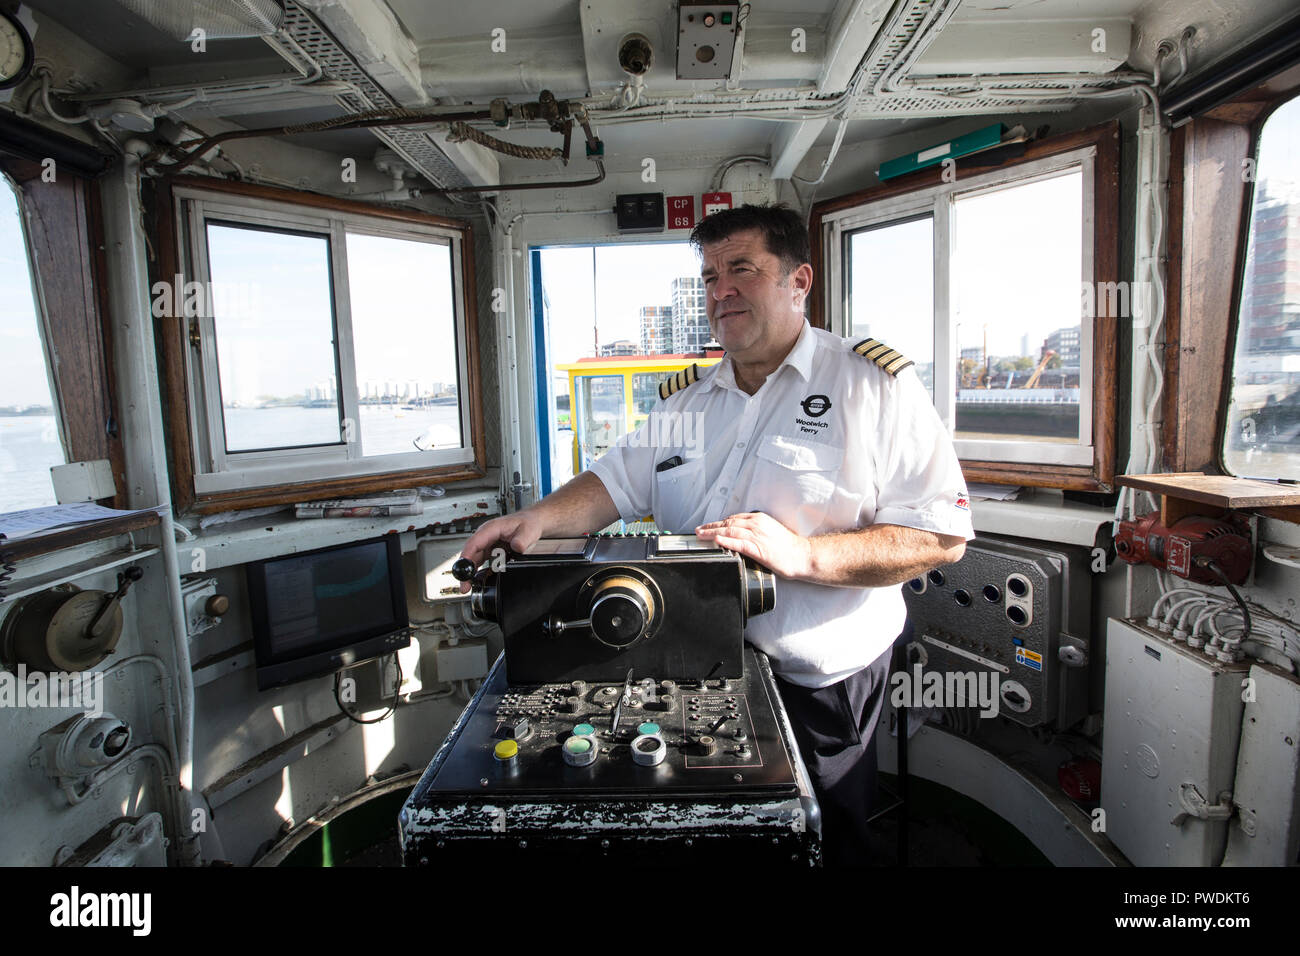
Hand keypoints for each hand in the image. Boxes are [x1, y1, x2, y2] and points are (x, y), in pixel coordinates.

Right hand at [457, 512, 545, 591]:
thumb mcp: (528, 531)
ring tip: (468, 587)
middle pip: (471, 553)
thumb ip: (522, 540)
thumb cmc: (527, 523)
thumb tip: (517, 547)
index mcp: (491, 529)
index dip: (467, 556)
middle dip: (465, 570)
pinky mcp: (490, 550)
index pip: (475, 542)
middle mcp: (486, 536)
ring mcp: (487, 544)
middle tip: (464, 586)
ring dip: (470, 573)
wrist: (531, 522)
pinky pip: (481, 562)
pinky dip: (478, 571)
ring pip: (474, 559)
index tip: (463, 568)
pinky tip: (477, 581)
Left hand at [694, 512, 812, 579]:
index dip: (719, 522)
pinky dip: (725, 541)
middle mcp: (756, 524)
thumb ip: (756, 531)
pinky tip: (716, 541)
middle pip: (728, 523)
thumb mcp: (771, 531)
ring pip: (729, 531)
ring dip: (712, 533)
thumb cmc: (789, 547)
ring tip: (701, 535)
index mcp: (759, 519)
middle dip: (711, 526)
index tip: (710, 526)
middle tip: (699, 530)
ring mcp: (757, 536)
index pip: (734, 518)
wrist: (803, 555)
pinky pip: (738, 543)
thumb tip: (742, 536)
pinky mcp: (758, 548)